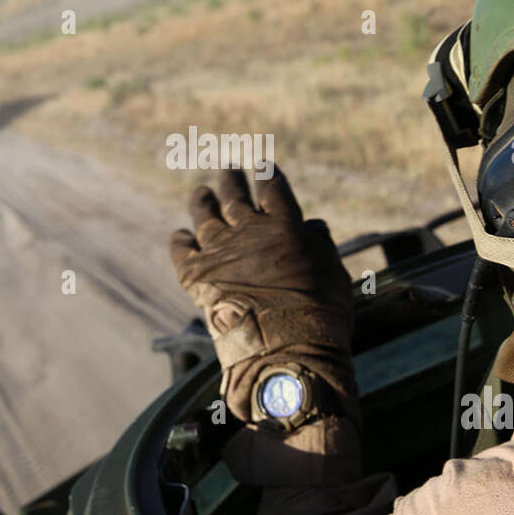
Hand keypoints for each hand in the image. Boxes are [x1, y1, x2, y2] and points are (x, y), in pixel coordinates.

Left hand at [169, 167, 354, 421]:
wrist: (286, 348)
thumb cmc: (321, 314)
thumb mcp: (333, 271)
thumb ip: (319, 244)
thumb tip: (313, 226)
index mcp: (285, 224)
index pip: (272, 186)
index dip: (267, 173)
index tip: (263, 166)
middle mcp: (249, 229)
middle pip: (234, 194)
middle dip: (231, 180)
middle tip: (228, 171)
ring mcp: (220, 250)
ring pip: (205, 215)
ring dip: (202, 201)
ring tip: (201, 194)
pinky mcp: (197, 275)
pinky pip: (182, 250)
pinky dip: (180, 241)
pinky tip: (180, 236)